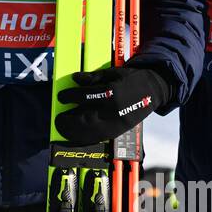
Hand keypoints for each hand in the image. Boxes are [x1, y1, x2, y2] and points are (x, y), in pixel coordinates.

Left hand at [53, 65, 170, 145]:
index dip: (70, 97)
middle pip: (86, 118)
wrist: (153, 90)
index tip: (61, 97)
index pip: (85, 96)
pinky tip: (76, 136)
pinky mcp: (119, 130)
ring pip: (92, 131)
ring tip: (63, 129)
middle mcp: (114, 109)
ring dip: (74, 132)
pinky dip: (86, 138)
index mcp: (112, 92)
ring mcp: (117, 122)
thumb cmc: (131, 79)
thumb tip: (75, 78)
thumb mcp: (113, 72)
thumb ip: (93, 76)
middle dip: (69, 120)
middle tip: (58, 119)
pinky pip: (100, 137)